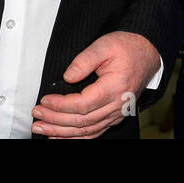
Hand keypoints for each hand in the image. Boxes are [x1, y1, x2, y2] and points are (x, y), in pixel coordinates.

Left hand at [31, 31, 159, 138]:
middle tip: (36, 115)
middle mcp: (117, 105)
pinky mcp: (115, 116)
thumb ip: (84, 60)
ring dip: (62, 133)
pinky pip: (94, 132)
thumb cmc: (127, 48)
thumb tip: (68, 76)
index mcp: (115, 88)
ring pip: (87, 131)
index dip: (60, 105)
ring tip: (42, 128)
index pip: (82, 104)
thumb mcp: (105, 45)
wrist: (147, 54)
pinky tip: (61, 137)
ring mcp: (117, 113)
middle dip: (55, 121)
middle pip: (82, 121)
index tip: (44, 100)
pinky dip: (76, 137)